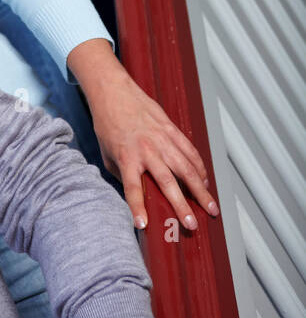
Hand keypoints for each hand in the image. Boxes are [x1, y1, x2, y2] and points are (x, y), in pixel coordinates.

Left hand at [68, 45, 219, 230]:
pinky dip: (199, 167)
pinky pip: (189, 150)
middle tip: (192, 224)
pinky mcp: (170, 128)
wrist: (113, 92)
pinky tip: (205, 181)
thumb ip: (122, 175)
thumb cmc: (107, 125)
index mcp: (126, 156)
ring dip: (200, 189)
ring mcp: (161, 138)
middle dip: (181, 205)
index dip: (137, 207)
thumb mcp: (107, 154)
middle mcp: (146, 149)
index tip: (143, 225)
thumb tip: (138, 195)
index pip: (131, 187)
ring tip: (211, 208)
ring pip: (185, 167)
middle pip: (167, 181)